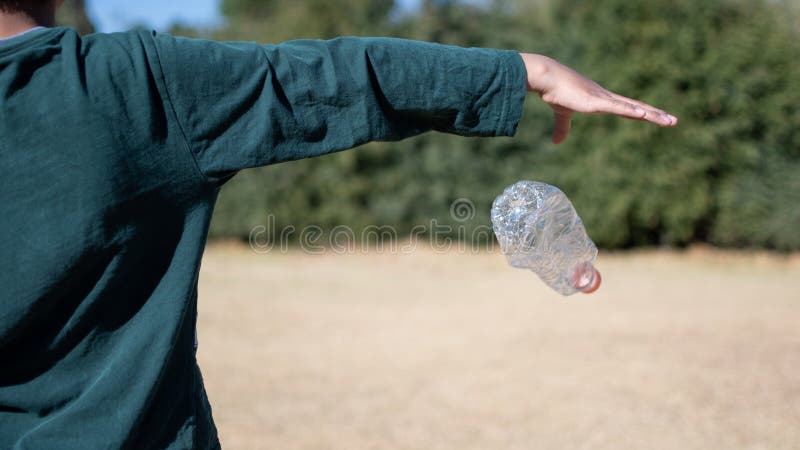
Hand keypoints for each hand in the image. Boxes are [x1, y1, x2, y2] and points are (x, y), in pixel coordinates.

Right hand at [519, 53, 677, 143]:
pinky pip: (616, 107)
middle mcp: (608, 98)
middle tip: (674, 121)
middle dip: (656, 115)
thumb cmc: (555, 91)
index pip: (628, 108)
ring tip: (670, 121)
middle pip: (636, 108)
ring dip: (652, 115)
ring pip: (633, 108)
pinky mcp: (595, 101)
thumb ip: (563, 128)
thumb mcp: (562, 113)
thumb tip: (557, 142)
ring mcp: (603, 99)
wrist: (548, 77)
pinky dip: (630, 111)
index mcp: (602, 100)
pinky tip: (644, 114)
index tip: (659, 117)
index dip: (644, 113)